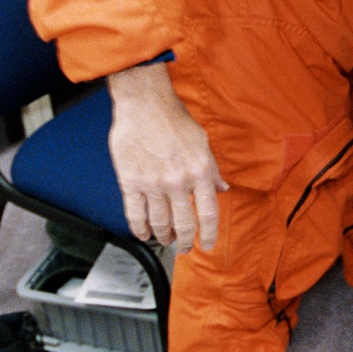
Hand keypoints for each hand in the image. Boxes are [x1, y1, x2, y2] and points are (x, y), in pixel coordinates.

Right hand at [107, 63, 228, 251]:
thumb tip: (222, 187)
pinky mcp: (130, 182)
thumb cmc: (173, 118)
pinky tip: (143, 234)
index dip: (209, 235)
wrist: (144, 104)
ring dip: (163, 236)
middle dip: (184, 241)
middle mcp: (177, 181)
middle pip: (183, 224)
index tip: (207, 244)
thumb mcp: (202, 142)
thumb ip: (211, 169)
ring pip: (159, 223)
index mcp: (199, 171)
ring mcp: (153, 184)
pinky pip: (135, 214)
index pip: (209, 214)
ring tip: (165, 240)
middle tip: (183, 247)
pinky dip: (140, 229)